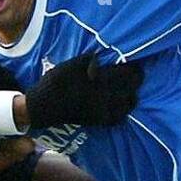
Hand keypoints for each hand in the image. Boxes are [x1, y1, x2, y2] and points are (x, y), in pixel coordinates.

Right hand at [23, 52, 143, 131]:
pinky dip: (123, 111)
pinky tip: (120, 105)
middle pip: (132, 89)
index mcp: (100, 81)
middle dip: (136, 80)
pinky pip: (118, 118)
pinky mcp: (98, 121)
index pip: (127, 74)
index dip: (134, 68)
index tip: (135, 63)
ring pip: (128, 105)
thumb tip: (102, 58)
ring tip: (129, 89)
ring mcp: (102, 111)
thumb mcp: (71, 64)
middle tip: (135, 74)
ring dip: (132, 95)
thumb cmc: (55, 82)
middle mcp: (105, 98)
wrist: (43, 107)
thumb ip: (90, 59)